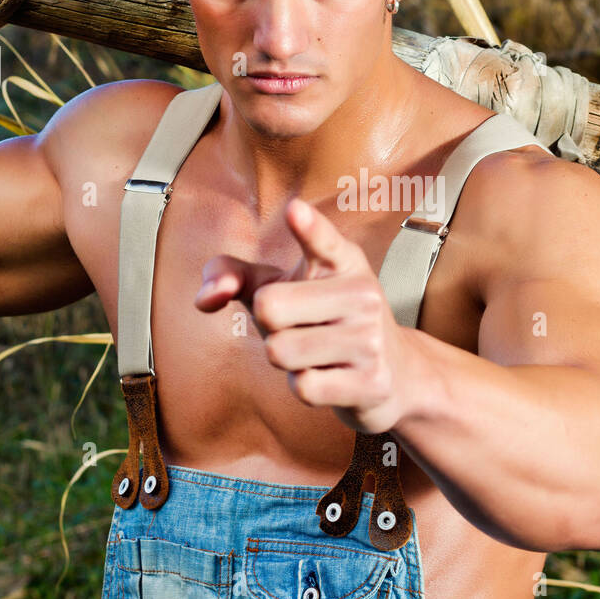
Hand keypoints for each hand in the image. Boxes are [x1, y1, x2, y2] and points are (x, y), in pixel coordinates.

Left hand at [195, 198, 415, 433]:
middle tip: (298, 326)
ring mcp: (370, 339)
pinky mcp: (371, 382)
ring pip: (280, 351)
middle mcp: (362, 294)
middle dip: (267, 326)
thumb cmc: (324, 322)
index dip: (308, 227)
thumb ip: (233, 277)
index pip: (322, 240)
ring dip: (284, 358)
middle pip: (268, 308)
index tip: (294, 211)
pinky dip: (302, 385)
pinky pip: (303, 386)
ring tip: (313, 352)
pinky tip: (328, 375)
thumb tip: (204, 298)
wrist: (395, 374)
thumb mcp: (282, 287)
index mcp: (341, 261)